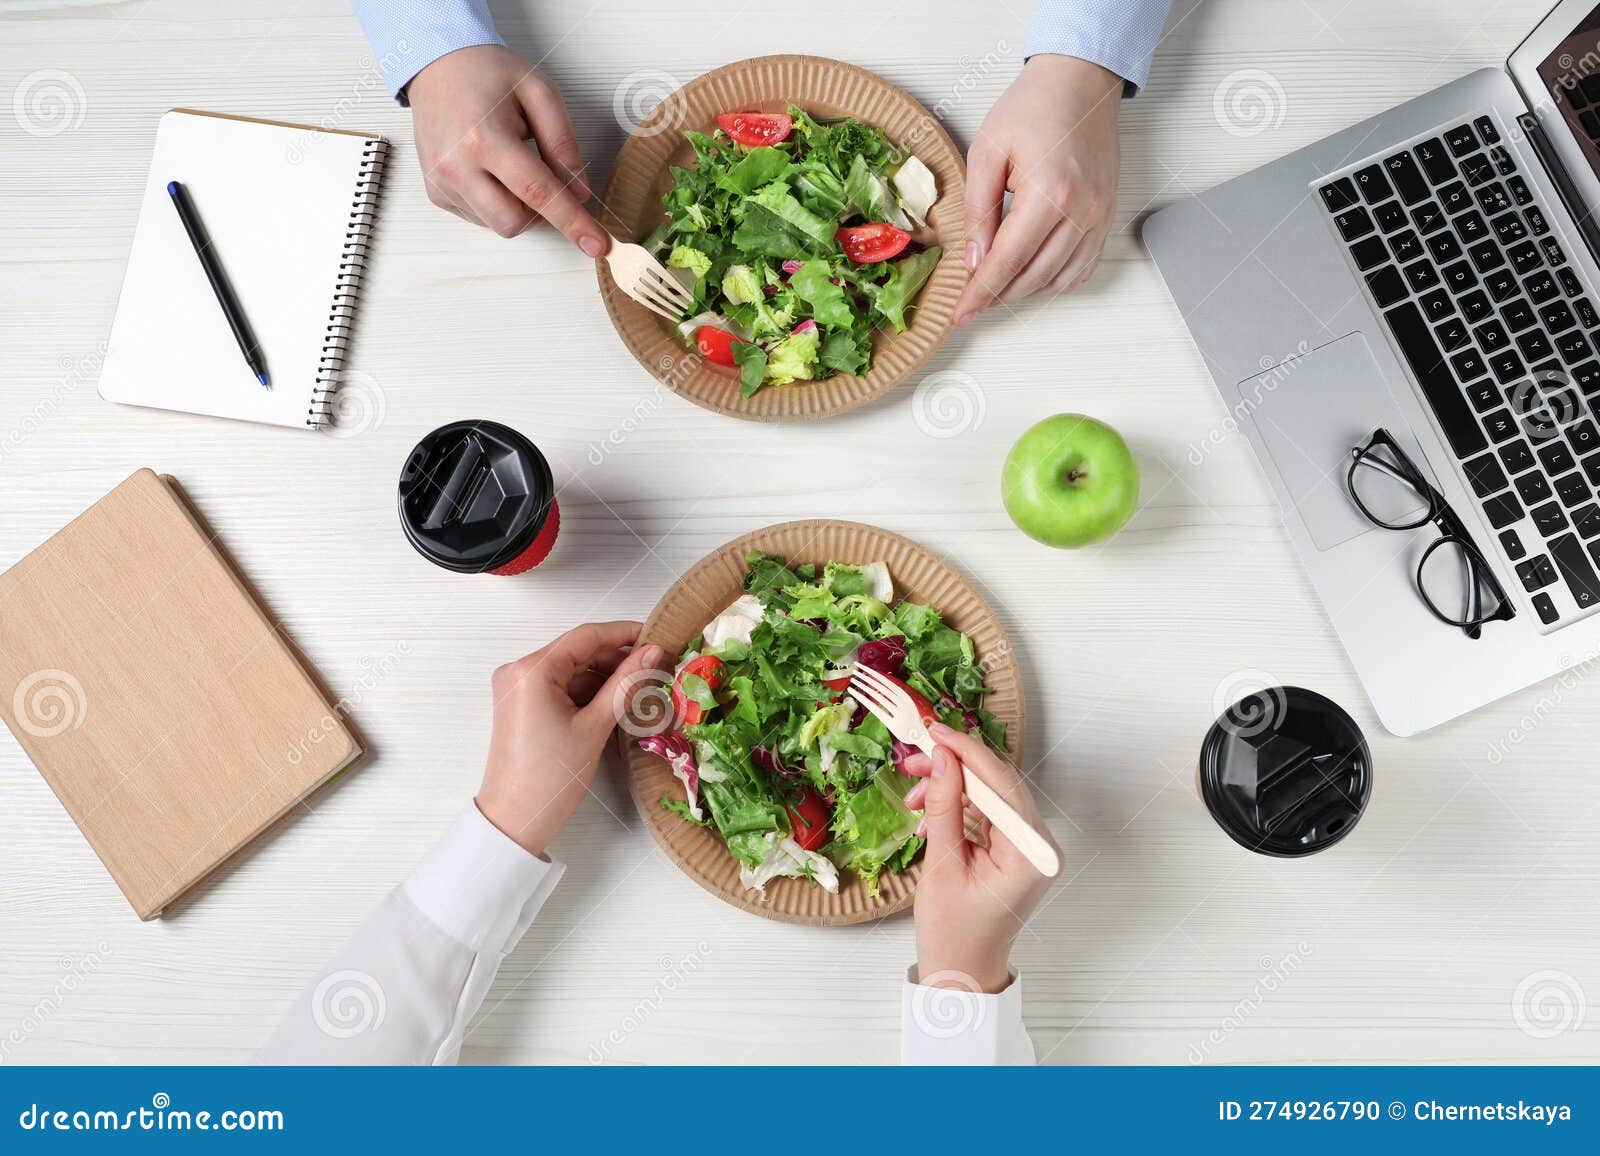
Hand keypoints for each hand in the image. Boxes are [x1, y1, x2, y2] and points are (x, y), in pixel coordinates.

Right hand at [406, 44, 608, 254]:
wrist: (438, 65)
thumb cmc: (489, 74)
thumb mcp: (540, 93)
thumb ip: (563, 144)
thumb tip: (579, 192)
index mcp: (484, 138)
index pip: (538, 193)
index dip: (572, 222)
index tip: (597, 246)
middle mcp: (456, 166)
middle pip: (515, 222)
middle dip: (539, 211)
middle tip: (541, 173)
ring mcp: (442, 182)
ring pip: (498, 224)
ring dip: (517, 205)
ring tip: (510, 162)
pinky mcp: (436, 192)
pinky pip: (479, 217)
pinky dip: (496, 202)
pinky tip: (490, 169)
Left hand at [475, 622, 662, 856]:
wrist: (515, 820)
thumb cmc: (551, 776)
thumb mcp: (594, 727)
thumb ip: (625, 684)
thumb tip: (653, 652)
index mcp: (532, 670)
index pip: (586, 636)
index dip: (624, 633)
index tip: (657, 636)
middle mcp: (519, 671)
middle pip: (578, 651)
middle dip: (616, 659)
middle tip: (655, 669)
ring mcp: (517, 688)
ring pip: (572, 670)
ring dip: (604, 678)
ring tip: (641, 691)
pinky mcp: (521, 705)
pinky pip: (561, 687)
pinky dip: (587, 693)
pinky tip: (615, 704)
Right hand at [903, 723, 1056, 993]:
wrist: (963, 973)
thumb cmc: (953, 933)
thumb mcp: (942, 866)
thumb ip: (944, 808)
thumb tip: (942, 759)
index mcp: (1031, 853)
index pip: (1002, 784)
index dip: (967, 751)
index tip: (936, 732)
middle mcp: (1040, 846)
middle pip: (998, 784)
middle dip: (954, 767)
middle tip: (916, 759)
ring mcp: (1030, 848)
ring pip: (991, 795)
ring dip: (951, 787)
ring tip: (914, 795)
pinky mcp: (1017, 850)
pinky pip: (989, 813)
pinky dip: (959, 806)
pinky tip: (929, 814)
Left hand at [955, 54, 1123, 322]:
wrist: (1080, 81)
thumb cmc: (1033, 107)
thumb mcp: (987, 151)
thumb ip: (979, 210)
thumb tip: (975, 261)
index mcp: (1049, 193)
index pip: (1008, 261)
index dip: (980, 293)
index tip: (960, 314)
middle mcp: (1081, 210)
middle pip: (1033, 278)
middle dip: (998, 295)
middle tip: (971, 301)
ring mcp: (1099, 216)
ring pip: (1059, 280)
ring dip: (1025, 291)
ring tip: (997, 284)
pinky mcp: (1107, 216)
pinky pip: (1082, 267)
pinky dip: (1055, 280)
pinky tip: (1031, 273)